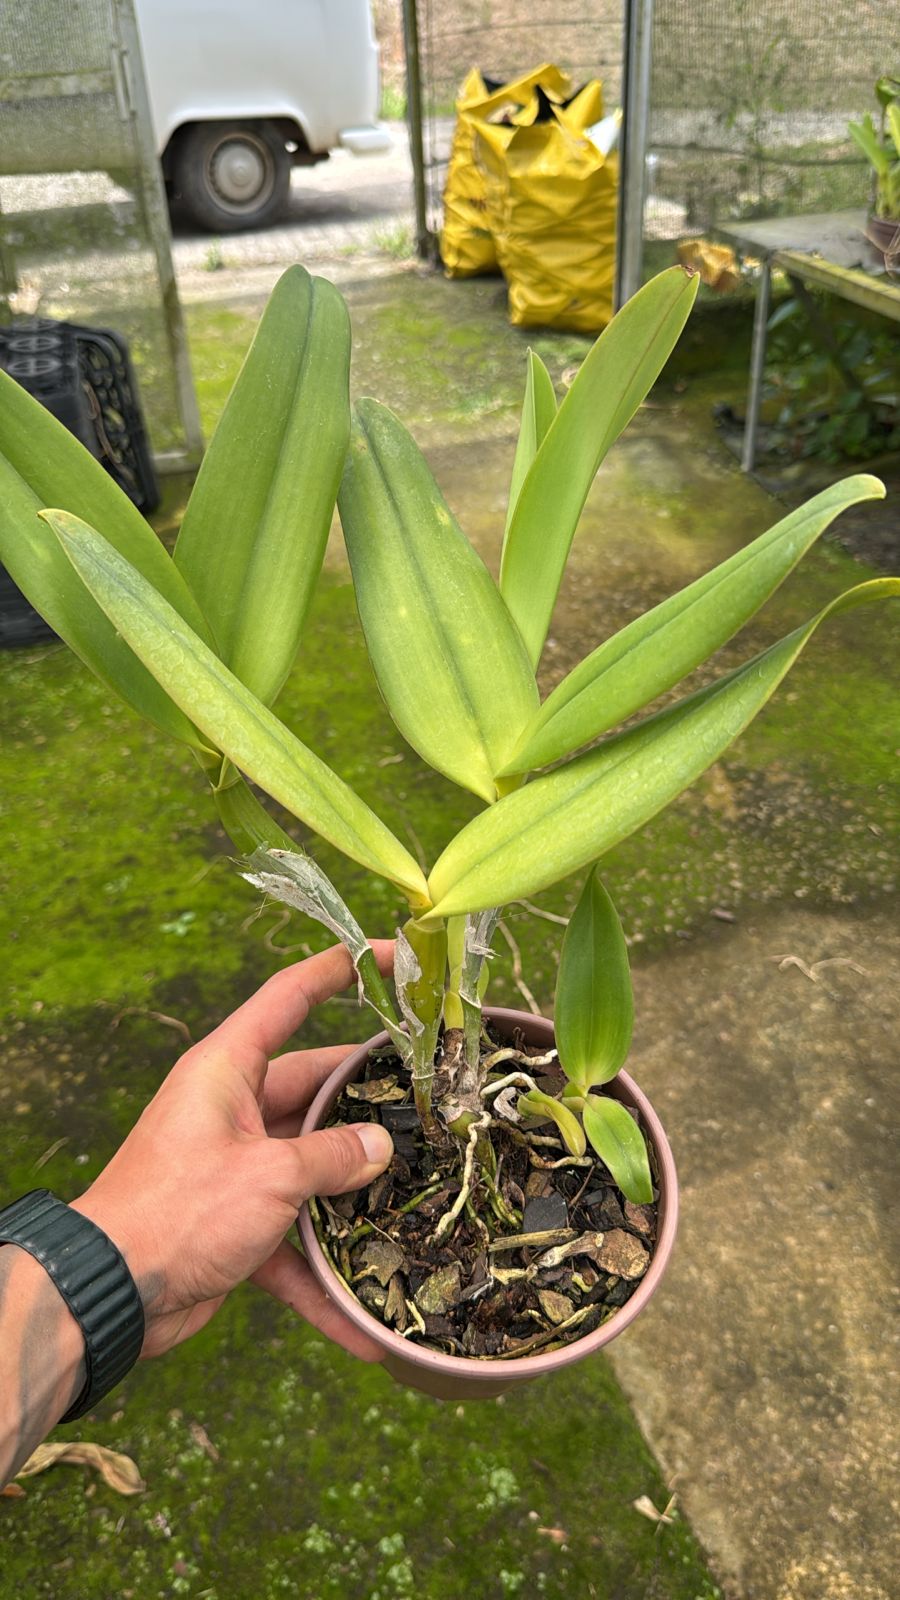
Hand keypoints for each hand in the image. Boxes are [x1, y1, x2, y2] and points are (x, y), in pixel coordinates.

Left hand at [72, 944, 394, 1361]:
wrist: (110, 1295)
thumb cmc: (180, 1209)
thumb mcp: (268, 1174)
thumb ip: (332, 1156)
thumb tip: (382, 1148)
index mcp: (228, 1070)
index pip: (290, 997)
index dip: (339, 969)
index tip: (389, 953)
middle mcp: (233, 1110)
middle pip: (316, 1090)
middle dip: (370, 1104)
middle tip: (435, 1101)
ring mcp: (235, 1168)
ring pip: (312, 1168)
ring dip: (355, 1197)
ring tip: (420, 1199)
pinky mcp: (235, 1225)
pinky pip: (293, 1244)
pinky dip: (323, 1281)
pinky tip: (364, 1329)